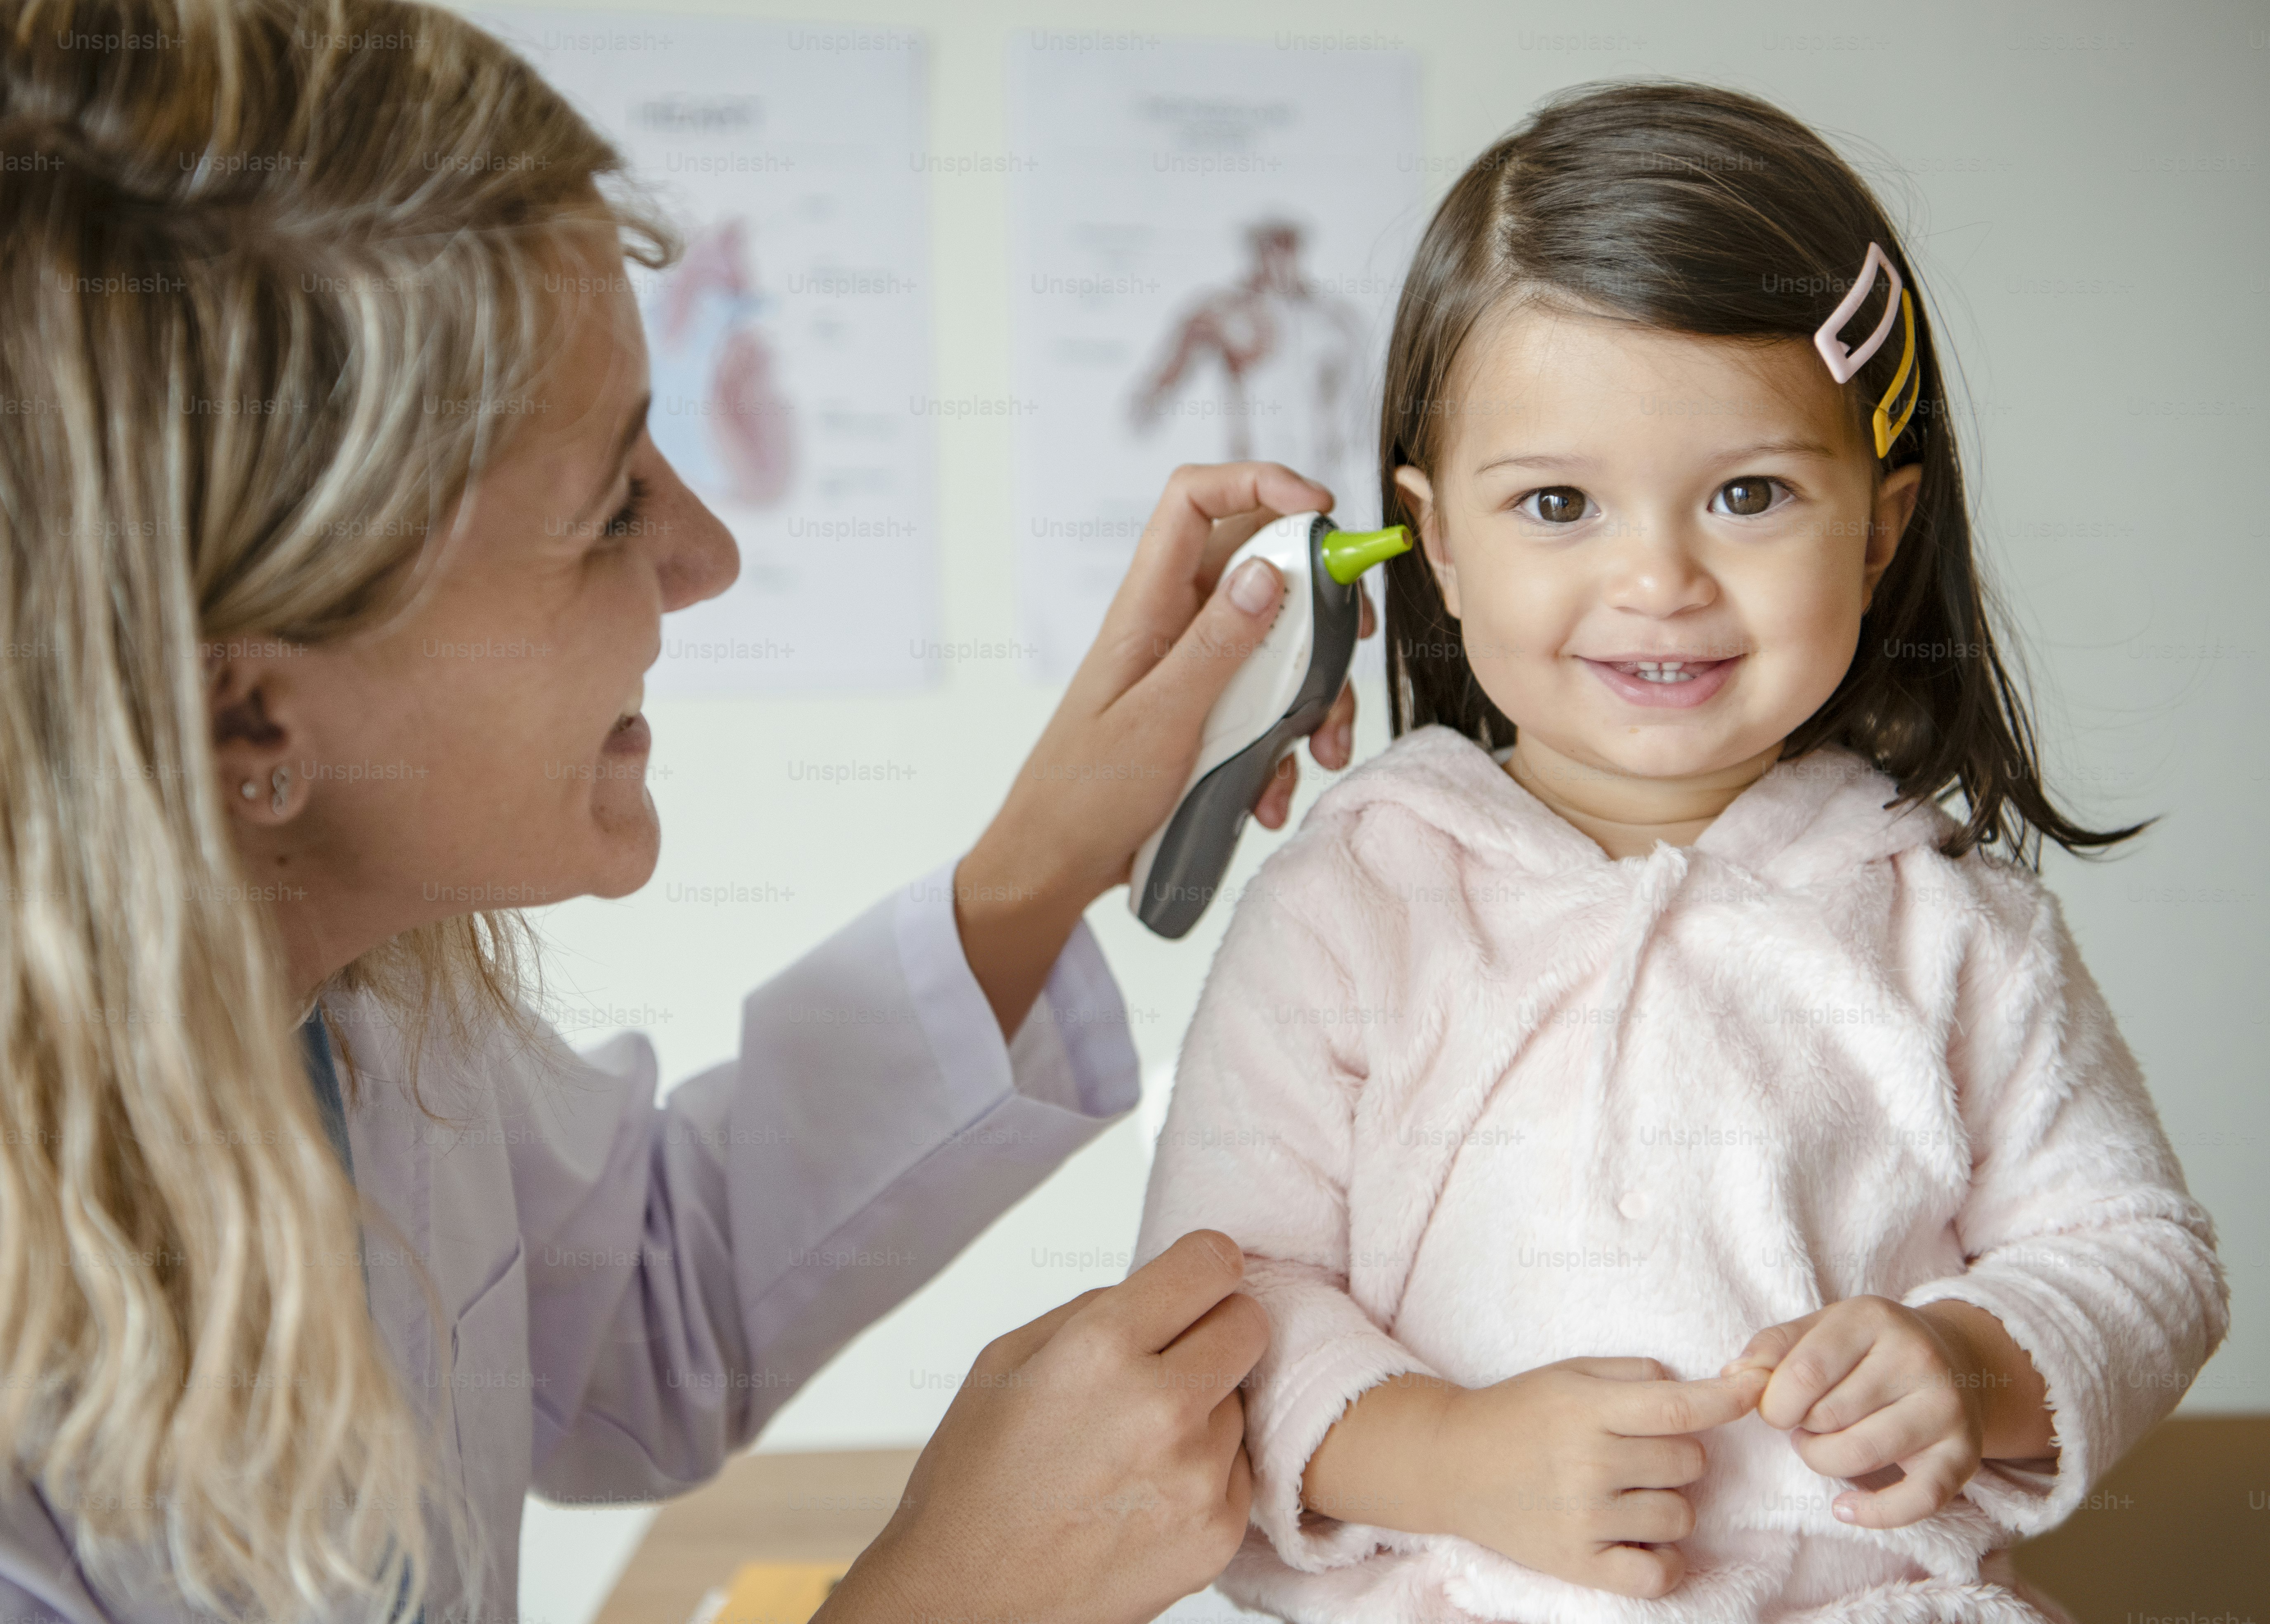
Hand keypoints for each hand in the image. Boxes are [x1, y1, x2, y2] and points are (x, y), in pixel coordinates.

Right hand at [820, 1231, 1268, 1623]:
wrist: (966, 1604)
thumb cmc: (974, 1480)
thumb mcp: (1005, 1362)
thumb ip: (1092, 1310)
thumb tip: (1160, 1287)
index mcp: (1101, 1348)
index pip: (1212, 1263)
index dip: (1205, 1265)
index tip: (1195, 1279)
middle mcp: (1161, 1407)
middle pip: (1249, 1324)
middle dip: (1217, 1327)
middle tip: (1174, 1356)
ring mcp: (1197, 1477)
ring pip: (1241, 1400)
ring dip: (1205, 1408)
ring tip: (1137, 1444)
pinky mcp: (1217, 1534)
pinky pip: (1240, 1468)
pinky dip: (1206, 1470)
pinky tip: (1146, 1489)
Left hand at [955, 462, 1373, 1032]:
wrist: (1057, 866)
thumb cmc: (1085, 795)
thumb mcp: (1159, 720)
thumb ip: (1217, 646)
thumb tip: (1268, 570)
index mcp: (1148, 606)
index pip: (1193, 500)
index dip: (1256, 481)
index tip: (1320, 508)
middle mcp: (1175, 626)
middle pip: (1262, 566)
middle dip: (1320, 605)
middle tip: (1355, 639)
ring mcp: (1196, 671)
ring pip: (1279, 645)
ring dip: (1315, 697)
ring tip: (1323, 752)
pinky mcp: (1210, 716)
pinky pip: (1268, 709)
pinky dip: (1285, 748)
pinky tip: (1272, 796)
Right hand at [1303, 1359, 1765, 1599]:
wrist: (1452, 1463)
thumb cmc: (1519, 1412)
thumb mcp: (1570, 1374)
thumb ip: (1634, 1374)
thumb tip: (1696, 1387)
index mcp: (1587, 1409)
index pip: (1679, 1407)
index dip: (1728, 1400)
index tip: (1755, 1391)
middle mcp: (1588, 1463)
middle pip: (1690, 1464)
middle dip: (1681, 1456)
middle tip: (1643, 1453)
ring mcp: (1583, 1518)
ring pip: (1680, 1517)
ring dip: (1669, 1505)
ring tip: (1632, 1494)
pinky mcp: (1577, 1562)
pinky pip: (1656, 1575)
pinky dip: (1665, 1563)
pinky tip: (1648, 1544)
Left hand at [1722, 1295, 2050, 1528]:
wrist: (1958, 1363)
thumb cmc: (1867, 1350)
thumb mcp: (1819, 1329)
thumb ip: (1772, 1348)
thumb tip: (1733, 1376)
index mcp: (1872, 1318)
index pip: (1803, 1372)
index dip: (1774, 1402)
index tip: (1774, 1407)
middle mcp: (1917, 1358)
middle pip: (1827, 1416)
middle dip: (1801, 1428)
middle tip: (1807, 1421)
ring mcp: (1945, 1407)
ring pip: (1859, 1454)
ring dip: (1823, 1460)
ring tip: (1823, 1444)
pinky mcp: (1963, 1455)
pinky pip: (1915, 1500)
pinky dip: (1872, 1513)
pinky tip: (1843, 1507)